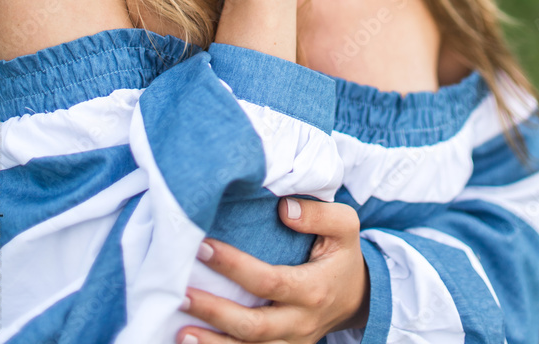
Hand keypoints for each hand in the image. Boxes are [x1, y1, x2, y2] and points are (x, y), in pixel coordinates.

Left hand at [175, 197, 369, 343]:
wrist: (357, 297)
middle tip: (181, 294)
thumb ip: (318, 214)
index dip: (234, 267)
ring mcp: (290, 343)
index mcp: (313, 289)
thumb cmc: (342, 255)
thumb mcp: (345, 227)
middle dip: (215, 312)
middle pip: (253, 326)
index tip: (204, 247)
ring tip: (180, 332)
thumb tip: (283, 209)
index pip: (268, 281)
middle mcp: (300, 322)